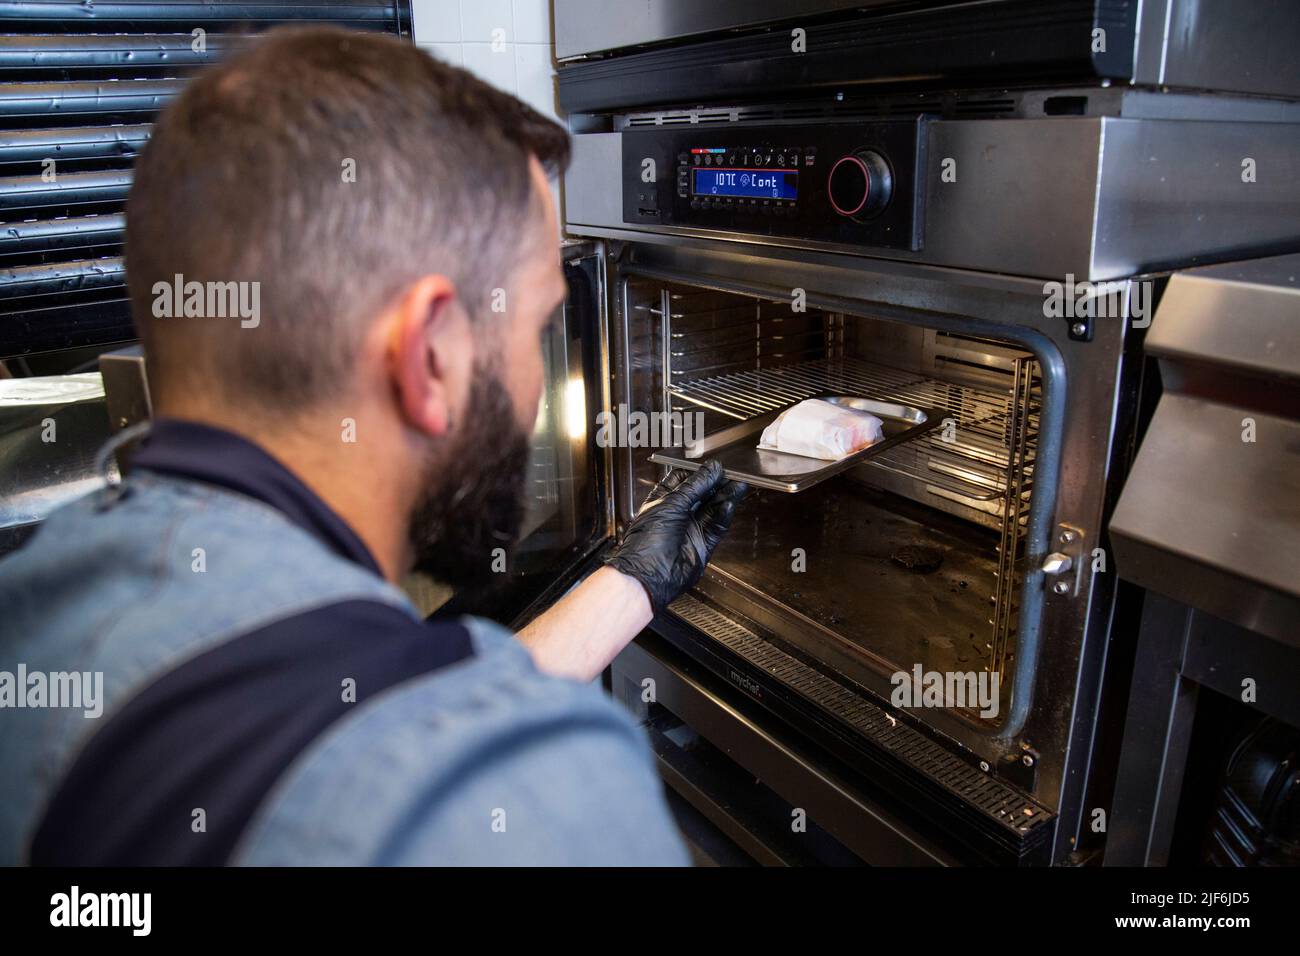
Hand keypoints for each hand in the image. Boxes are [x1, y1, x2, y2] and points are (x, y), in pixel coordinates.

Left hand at [604, 460, 748, 612]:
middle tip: (732, 474)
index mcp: (663, 501)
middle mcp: (677, 514)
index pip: (683, 480)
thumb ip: (695, 486)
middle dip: (717, 483)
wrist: (649, 574)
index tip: (713, 465)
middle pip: (702, 494)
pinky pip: (717, 527)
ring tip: (739, 486)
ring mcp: (691, 529)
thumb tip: (711, 469)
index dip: (698, 472)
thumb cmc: (648, 540)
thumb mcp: (672, 503)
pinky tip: (729, 505)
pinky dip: (723, 516)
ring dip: (726, 497)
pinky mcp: (702, 544)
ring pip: (713, 509)